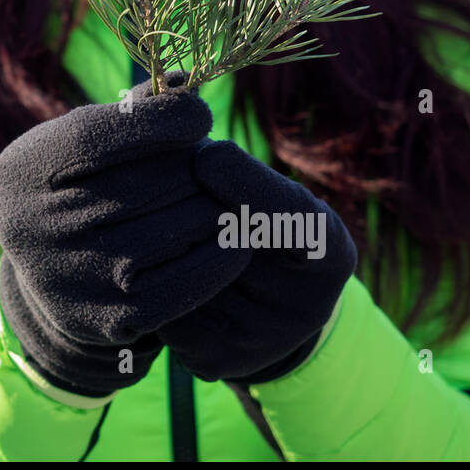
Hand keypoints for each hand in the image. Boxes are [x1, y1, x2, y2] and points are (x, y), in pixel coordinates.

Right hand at [0, 70, 249, 397]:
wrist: (55, 286)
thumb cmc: (79, 191)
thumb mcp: (81, 144)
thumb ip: (128, 112)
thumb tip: (187, 83)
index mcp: (24, 170)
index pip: (103, 133)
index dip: (162, 119)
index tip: (199, 115)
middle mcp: (37, 225)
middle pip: (154, 178)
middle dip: (194, 164)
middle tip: (208, 163)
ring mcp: (76, 276)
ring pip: (186, 221)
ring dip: (214, 203)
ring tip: (214, 196)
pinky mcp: (115, 318)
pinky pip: (198, 274)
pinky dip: (225, 249)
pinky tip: (231, 232)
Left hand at [157, 139, 357, 383]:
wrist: (261, 311)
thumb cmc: (259, 224)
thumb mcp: (267, 189)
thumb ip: (231, 162)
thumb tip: (171, 107)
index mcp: (329, 251)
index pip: (287, 213)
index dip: (241, 181)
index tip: (205, 154)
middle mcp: (304, 307)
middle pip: (228, 244)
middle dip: (186, 207)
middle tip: (147, 178)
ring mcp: (259, 342)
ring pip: (187, 276)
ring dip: (157, 243)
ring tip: (139, 220)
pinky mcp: (212, 363)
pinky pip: (162, 308)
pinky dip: (145, 280)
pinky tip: (139, 261)